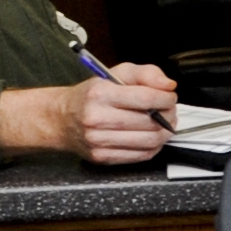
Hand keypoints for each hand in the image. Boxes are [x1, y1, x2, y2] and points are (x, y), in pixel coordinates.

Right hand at [0, 69, 176, 164]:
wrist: (61, 119)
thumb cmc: (91, 96)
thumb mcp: (115, 74)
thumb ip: (145, 73)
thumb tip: (168, 85)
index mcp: (100, 94)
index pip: (147, 99)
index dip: (167, 98)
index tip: (170, 97)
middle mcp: (96, 118)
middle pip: (150, 122)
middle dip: (168, 115)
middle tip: (169, 110)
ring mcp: (98, 141)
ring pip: (149, 141)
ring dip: (165, 132)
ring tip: (164, 123)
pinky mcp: (102, 157)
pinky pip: (141, 155)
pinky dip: (154, 146)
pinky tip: (151, 136)